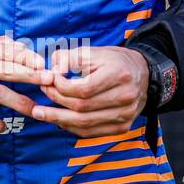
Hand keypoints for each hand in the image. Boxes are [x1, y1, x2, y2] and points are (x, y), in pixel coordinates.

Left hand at [33, 45, 148, 137]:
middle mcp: (125, 97)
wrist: (143, 74)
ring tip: (40, 113)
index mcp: (119, 75)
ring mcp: (126, 115)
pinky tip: (58, 120)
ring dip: (59, 119)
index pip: (83, 89)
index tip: (49, 79)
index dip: (61, 87)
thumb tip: (52, 71)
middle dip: (56, 102)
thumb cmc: (113, 61)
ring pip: (85, 123)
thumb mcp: (92, 51)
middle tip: (41, 94)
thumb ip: (69, 58)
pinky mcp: (123, 126)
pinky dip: (72, 128)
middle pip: (82, 108)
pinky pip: (92, 132)